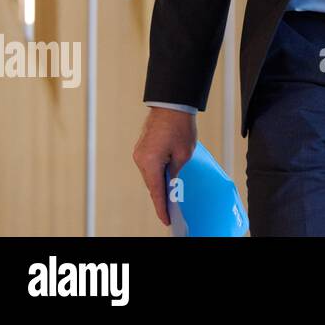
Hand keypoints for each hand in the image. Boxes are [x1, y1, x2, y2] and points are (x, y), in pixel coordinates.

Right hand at [133, 107, 197, 225]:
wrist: (172, 105)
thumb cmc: (180, 127)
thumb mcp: (184, 154)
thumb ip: (176, 172)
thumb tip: (171, 184)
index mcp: (150, 163)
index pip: (156, 192)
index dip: (161, 208)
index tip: (166, 219)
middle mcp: (140, 159)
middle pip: (152, 184)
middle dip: (161, 196)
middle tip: (170, 210)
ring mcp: (139, 153)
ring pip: (150, 175)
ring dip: (159, 182)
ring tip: (170, 193)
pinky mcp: (142, 148)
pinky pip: (149, 166)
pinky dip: (157, 172)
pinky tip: (166, 176)